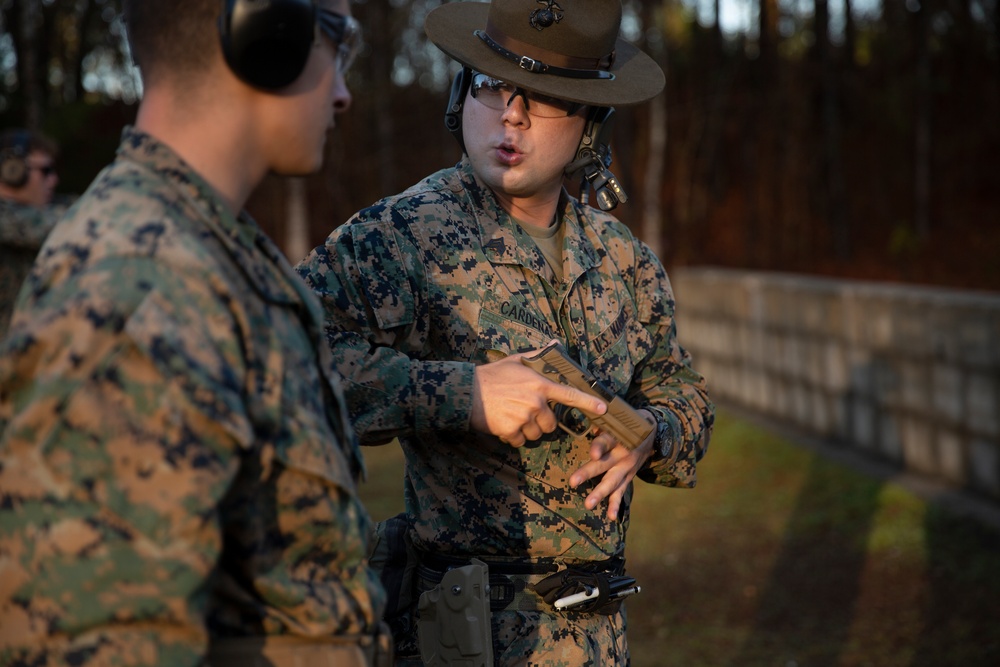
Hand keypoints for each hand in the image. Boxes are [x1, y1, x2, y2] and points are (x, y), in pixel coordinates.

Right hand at [470, 346, 606, 446]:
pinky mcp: (511, 431)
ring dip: (526, 430)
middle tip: (524, 412)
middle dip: (540, 422)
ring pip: (535, 434)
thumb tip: (556, 343)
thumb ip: (538, 354)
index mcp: (539, 384)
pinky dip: (512, 437)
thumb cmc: (492, 375)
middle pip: (551, 424)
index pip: (569, 395)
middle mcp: (535, 402)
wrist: (467, 392)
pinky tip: (502, 424)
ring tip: (511, 416)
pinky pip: (519, 441)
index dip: (588, 403)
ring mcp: (524, 418)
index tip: (603, 409)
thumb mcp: (516, 360)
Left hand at [569, 409, 656, 520]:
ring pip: (612, 481)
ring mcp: (627, 467)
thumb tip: (585, 425)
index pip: (606, 441)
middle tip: (573, 482)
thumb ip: (599, 425)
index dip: (599, 447)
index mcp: (617, 437)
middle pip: (604, 464)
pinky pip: (621, 491)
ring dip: (600, 493)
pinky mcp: (629, 476)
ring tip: (588, 504)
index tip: (593, 454)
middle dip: (588, 473)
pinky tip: (611, 517)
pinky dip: (616, 505)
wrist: (653, 432)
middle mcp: (622, 453)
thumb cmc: (626, 423)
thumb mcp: (616, 419)